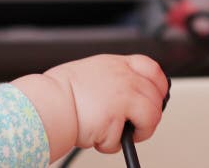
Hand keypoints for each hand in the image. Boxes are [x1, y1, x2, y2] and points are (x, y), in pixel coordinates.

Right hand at [46, 54, 166, 152]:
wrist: (49, 102)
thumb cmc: (61, 91)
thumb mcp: (94, 71)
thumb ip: (114, 78)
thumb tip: (129, 95)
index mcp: (117, 64)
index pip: (153, 70)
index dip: (159, 86)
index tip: (156, 98)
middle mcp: (124, 78)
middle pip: (156, 98)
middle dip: (148, 116)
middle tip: (133, 125)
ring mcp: (123, 97)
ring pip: (151, 118)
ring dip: (137, 132)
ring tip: (117, 133)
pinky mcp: (117, 118)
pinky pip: (125, 139)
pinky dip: (112, 144)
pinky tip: (97, 135)